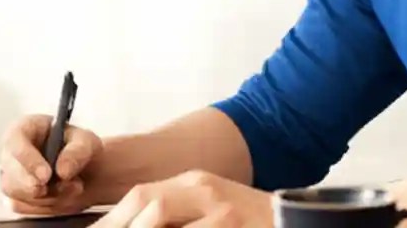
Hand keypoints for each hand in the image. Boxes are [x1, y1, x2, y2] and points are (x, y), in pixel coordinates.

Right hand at [0, 114, 103, 214]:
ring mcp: (11, 176)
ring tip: (74, 186)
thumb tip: (62, 170)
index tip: (46, 175)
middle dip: (35, 185)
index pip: (14, 141)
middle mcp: (12, 152)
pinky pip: (24, 207)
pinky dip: (47, 205)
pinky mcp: (16, 197)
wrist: (87, 173)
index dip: (28, 159)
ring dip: (48, 196)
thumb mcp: (86, 142)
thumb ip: (77, 152)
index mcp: (25, 129)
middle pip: (10, 172)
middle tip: (60, 187)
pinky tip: (64, 195)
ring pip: (17, 193)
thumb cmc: (80, 149)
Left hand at [90, 169, 271, 226]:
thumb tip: (129, 224)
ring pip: (161, 219)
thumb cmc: (249, 220)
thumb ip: (175, 214)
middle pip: (149, 206)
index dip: (111, 219)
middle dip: (120, 227)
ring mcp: (223, 213)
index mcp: (194, 183)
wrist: (295, 220)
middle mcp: (206, 192)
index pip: (140, 195)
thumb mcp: (209, 207)